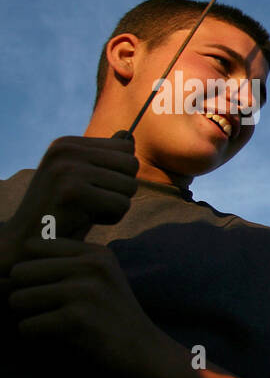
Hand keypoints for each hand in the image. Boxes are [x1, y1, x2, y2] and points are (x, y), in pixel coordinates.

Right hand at [0, 136, 136, 272]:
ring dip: (116, 206)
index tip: (94, 188)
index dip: (120, 174)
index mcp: (67, 143)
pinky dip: (111, 218)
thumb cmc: (63, 213)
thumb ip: (105, 158)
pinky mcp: (72, 191)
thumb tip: (128, 136)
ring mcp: (67, 168)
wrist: (29, 241)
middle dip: (122, 190)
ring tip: (87, 211)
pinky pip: (121, 204)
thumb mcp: (83, 180)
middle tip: (94, 203)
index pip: (126, 148)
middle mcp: (66, 149)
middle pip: (131, 165)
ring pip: (129, 186)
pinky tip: (85, 220)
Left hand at [7, 236, 176, 377]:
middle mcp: (91, 266)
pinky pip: (27, 326)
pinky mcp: (77, 319)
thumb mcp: (101, 278)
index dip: (30, 270)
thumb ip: (66, 263)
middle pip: (20, 272)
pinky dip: (37, 336)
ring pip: (18, 299)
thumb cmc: (113, 317)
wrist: (145, 352)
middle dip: (24, 294)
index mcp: (96, 253)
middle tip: (45, 309)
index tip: (47, 287)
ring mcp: (85, 291)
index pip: (32, 246)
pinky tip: (61, 337)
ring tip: (52, 323)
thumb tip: (11, 265)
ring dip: (28, 317)